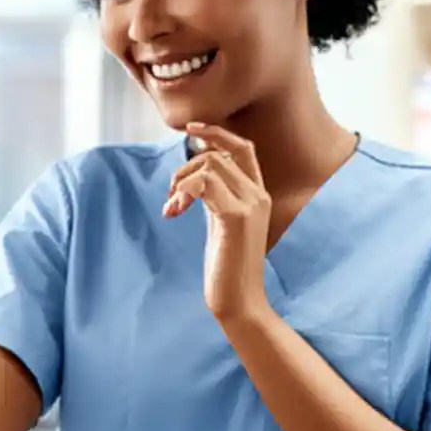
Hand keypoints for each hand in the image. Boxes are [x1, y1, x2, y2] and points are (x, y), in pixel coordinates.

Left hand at [164, 122, 272, 322]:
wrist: (240, 302)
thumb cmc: (227, 266)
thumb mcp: (219, 222)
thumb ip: (214, 197)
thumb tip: (195, 176)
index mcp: (257, 194)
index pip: (243, 148)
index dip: (216, 133)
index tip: (190, 128)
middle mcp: (258, 195)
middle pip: (218, 154)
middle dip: (185, 168)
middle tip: (172, 197)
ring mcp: (250, 205)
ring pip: (208, 166)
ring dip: (180, 182)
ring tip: (172, 208)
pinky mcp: (236, 218)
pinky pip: (204, 184)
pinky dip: (183, 193)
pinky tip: (173, 213)